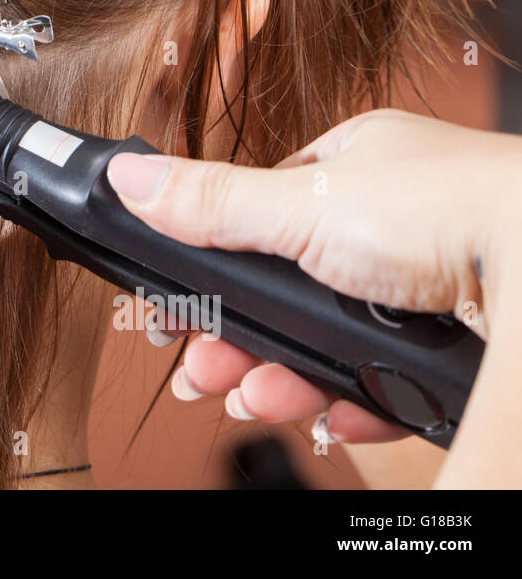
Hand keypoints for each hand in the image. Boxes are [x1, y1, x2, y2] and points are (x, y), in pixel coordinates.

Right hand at [106, 108, 521, 444]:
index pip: (260, 219)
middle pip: (287, 290)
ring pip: (330, 337)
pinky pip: (385, 373)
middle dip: (241, 338)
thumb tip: (130, 179)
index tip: (182, 309)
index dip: (217, 270)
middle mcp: (388, 217)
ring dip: (283, 374)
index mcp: (352, 167)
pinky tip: (332, 411)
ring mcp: (421, 276)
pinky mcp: (449, 333)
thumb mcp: (300, 204)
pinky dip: (351, 397)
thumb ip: (211, 201)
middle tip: (207, 370)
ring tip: (256, 397)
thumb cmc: (445, 206)